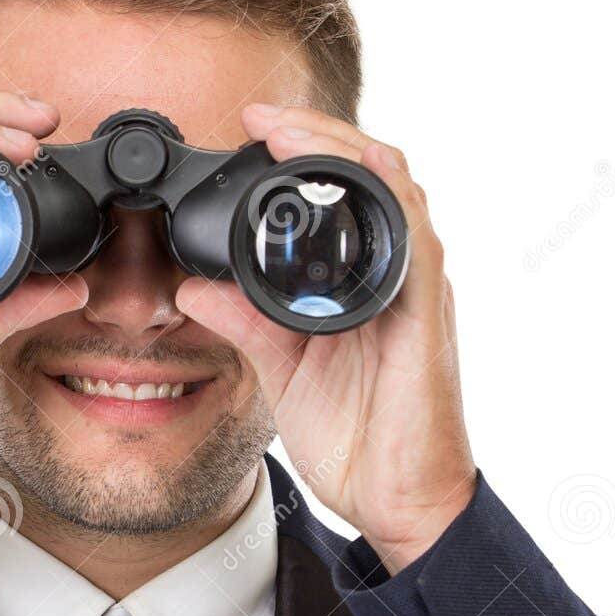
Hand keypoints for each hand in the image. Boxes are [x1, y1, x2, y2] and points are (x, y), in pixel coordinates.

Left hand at [175, 103, 474, 572]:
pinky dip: (387, 197)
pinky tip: (355, 175)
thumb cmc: (358, 435)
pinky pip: (416, 237)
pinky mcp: (426, 312)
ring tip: (289, 132)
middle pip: (371, 169)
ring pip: (397, 186)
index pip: (342, 189)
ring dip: (343, 149)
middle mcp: (395, 269)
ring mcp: (416, 286)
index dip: (302, 149)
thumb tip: (189, 286)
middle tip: (259, 116)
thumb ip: (241, 319)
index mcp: (362, 278)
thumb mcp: (280, 365)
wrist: (398, 499)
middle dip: (316, 131)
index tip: (248, 127)